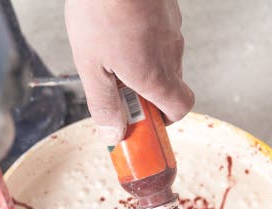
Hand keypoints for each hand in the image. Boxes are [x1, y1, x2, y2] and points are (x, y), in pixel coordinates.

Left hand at [64, 0, 194, 144]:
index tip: (142, 123)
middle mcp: (170, 52)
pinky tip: (118, 30)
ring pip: (164, 58)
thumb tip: (113, 134)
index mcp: (155, 74)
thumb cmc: (101, 8)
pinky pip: (159, 34)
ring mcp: (172, 28)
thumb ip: (103, 104)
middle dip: (147, 93)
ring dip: (143, 64)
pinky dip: (143, 40)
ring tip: (112, 54)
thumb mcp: (91, 66)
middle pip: (170, 85)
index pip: (180, 109)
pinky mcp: (167, 9)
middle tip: (118, 89)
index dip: (164, 120)